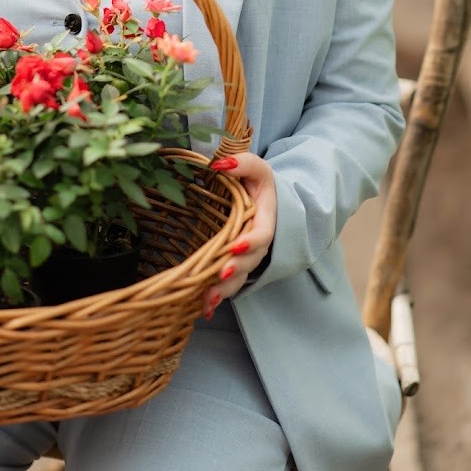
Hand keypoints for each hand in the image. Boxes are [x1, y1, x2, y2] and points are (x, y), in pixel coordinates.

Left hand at [201, 152, 276, 317]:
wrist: (265, 200)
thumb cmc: (258, 183)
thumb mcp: (257, 168)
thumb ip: (243, 163)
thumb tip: (221, 164)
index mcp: (266, 219)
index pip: (262, 234)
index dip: (250, 242)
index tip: (234, 246)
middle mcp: (259, 243)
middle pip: (250, 261)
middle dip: (235, 270)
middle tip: (220, 275)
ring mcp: (248, 257)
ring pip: (240, 278)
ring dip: (225, 290)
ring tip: (208, 300)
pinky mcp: (236, 264)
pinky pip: (230, 283)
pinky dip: (218, 296)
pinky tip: (204, 307)